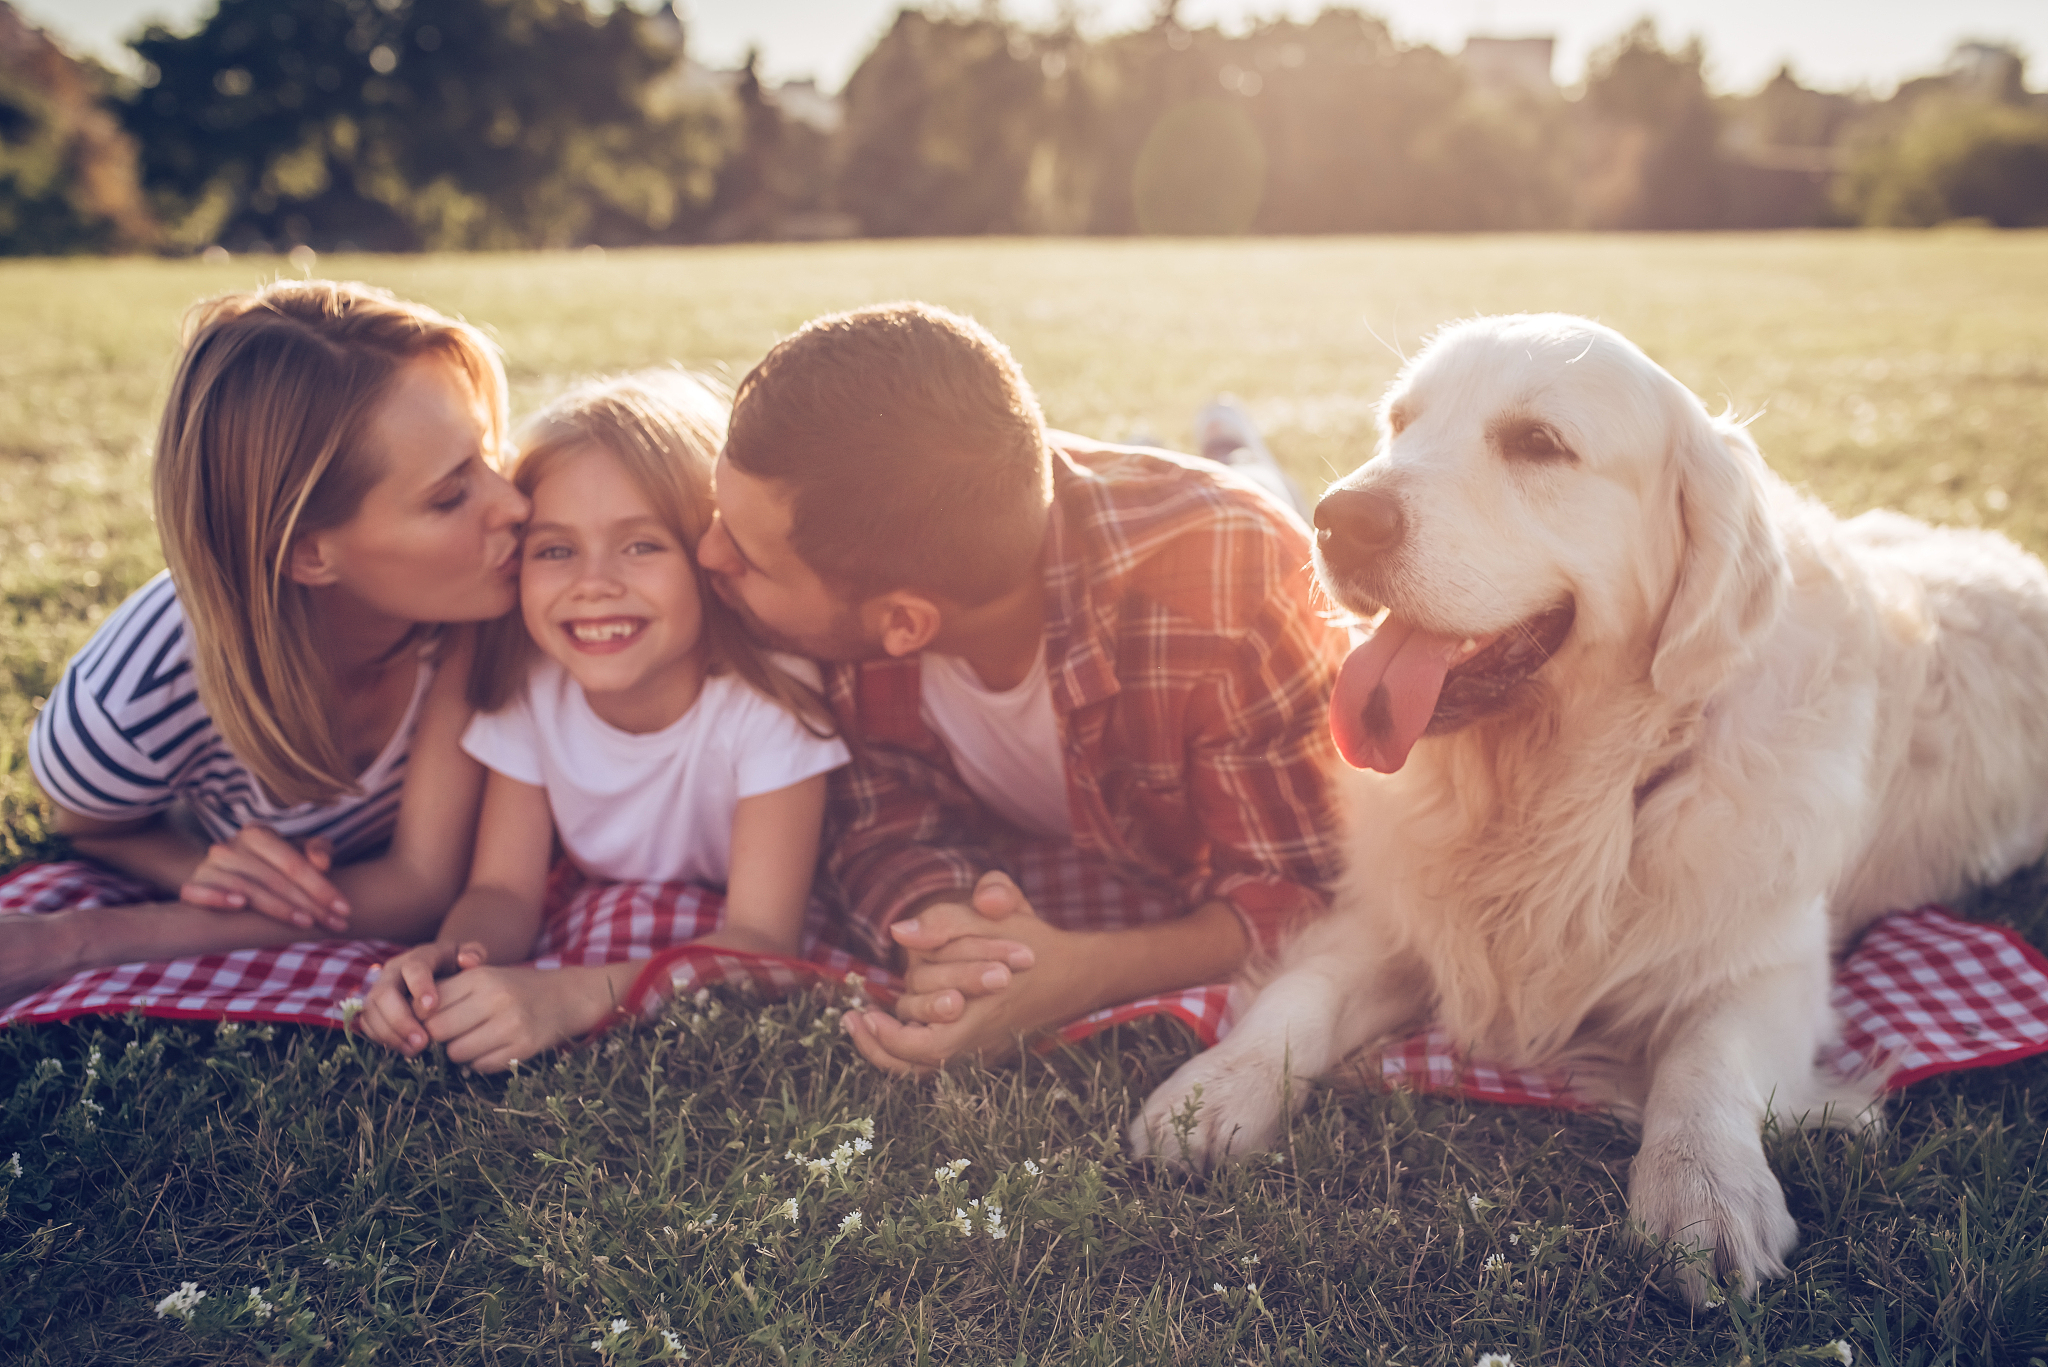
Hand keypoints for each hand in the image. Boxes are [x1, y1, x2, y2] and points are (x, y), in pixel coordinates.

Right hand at [178, 826, 348, 931]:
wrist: (222, 876)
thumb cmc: (270, 866)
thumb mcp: (295, 852)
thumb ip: (316, 850)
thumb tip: (323, 862)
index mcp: (257, 833)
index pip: (293, 863)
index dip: (321, 886)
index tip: (345, 908)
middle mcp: (230, 846)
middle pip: (275, 879)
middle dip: (310, 904)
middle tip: (335, 923)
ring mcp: (209, 866)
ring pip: (248, 888)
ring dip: (278, 908)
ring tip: (305, 923)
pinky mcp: (192, 885)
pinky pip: (201, 892)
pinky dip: (219, 897)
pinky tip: (240, 906)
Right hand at [356, 939, 487, 1055]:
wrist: (441, 974)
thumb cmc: (457, 967)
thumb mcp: (469, 955)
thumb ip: (474, 953)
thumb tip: (468, 961)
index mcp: (418, 957)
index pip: (413, 967)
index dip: (420, 986)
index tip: (432, 1008)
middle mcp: (393, 971)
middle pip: (384, 992)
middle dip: (400, 1019)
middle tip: (423, 1041)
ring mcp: (380, 990)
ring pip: (372, 1011)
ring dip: (391, 1033)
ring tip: (416, 1050)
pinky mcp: (374, 1008)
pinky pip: (368, 1024)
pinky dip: (383, 1039)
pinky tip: (405, 1050)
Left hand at [422, 963, 622, 1072]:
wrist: (565, 997)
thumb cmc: (514, 987)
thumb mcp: (484, 977)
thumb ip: (449, 992)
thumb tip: (408, 1021)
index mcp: (480, 976)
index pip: (429, 1006)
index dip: (422, 1020)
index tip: (428, 1023)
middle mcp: (496, 998)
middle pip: (438, 1031)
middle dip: (437, 1038)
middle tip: (449, 1035)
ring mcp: (511, 1024)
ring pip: (457, 1053)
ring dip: (458, 1052)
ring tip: (473, 1040)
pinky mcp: (523, 1047)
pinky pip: (481, 1066)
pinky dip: (479, 1062)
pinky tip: (492, 1048)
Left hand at [847, 896, 1104, 1073]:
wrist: (1070, 973)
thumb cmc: (1032, 940)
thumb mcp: (1000, 914)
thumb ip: (950, 919)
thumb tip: (899, 932)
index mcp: (986, 1012)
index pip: (930, 1045)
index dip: (892, 1037)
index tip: (867, 1012)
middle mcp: (980, 1040)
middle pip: (920, 1060)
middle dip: (883, 1040)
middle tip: (855, 1017)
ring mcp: (978, 1049)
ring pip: (924, 1068)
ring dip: (887, 1051)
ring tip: (858, 1023)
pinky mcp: (975, 1048)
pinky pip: (933, 1061)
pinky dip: (904, 1049)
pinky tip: (882, 1025)